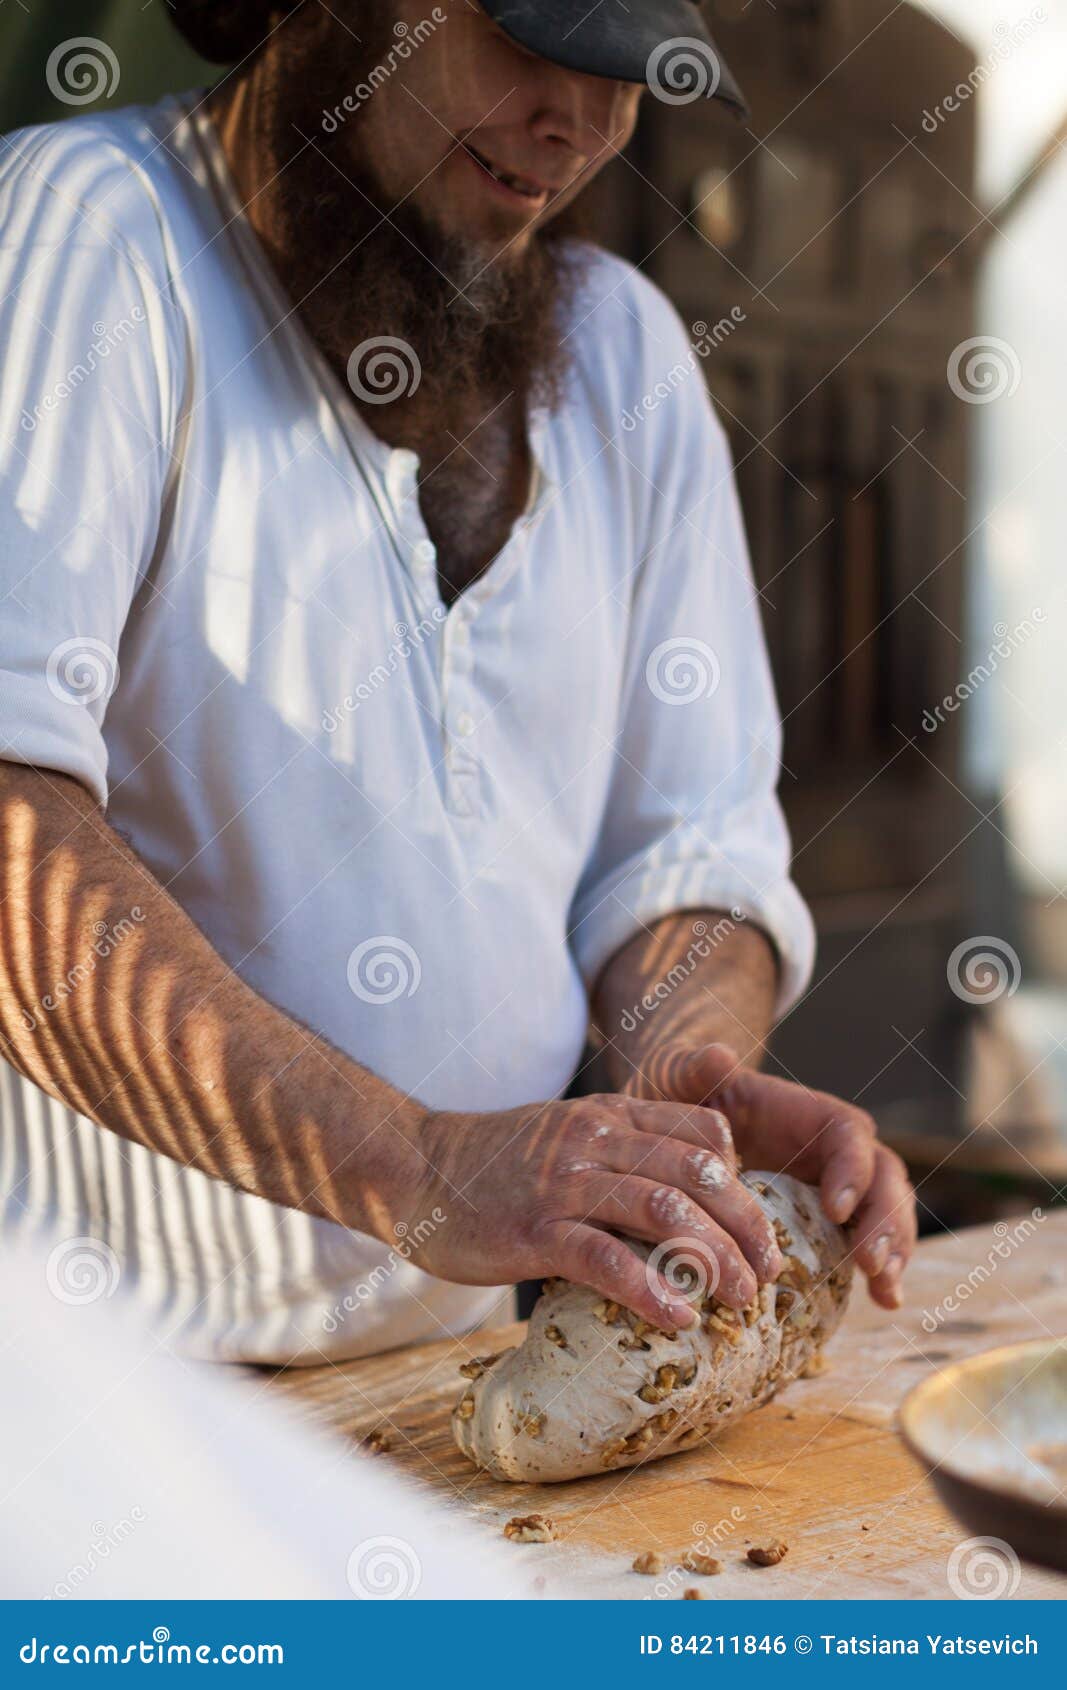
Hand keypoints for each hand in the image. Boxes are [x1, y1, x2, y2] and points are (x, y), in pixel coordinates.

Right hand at [413, 1094, 786, 1328]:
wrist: (417, 1170)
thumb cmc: (498, 1163)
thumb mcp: (569, 1133)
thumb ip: (625, 1149)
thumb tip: (691, 1197)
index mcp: (611, 1115)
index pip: (704, 1133)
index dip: (743, 1180)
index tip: (756, 1227)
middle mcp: (596, 1141)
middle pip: (699, 1173)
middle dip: (747, 1226)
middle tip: (769, 1273)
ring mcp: (565, 1184)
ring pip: (665, 1211)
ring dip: (715, 1259)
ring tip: (741, 1300)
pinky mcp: (536, 1231)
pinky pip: (608, 1258)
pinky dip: (652, 1289)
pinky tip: (680, 1317)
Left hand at [625, 1042, 916, 1308]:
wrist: (673, 1132)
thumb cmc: (678, 1097)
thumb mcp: (678, 1078)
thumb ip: (695, 1067)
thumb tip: (718, 1055)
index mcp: (804, 1113)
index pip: (847, 1133)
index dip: (851, 1168)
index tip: (835, 1206)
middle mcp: (832, 1150)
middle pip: (883, 1177)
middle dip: (884, 1218)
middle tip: (869, 1261)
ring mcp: (836, 1188)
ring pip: (887, 1213)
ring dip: (893, 1250)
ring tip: (885, 1289)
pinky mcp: (829, 1225)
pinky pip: (867, 1243)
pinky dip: (882, 1271)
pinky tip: (885, 1301)